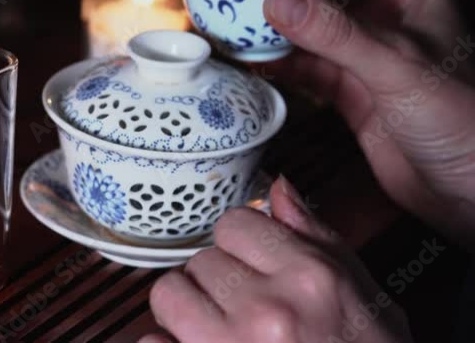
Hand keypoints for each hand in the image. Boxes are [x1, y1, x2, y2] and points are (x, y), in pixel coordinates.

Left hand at [142, 177, 412, 342]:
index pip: (234, 224)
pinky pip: (151, 341)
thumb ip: (316, 237)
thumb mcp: (364, 295)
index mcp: (309, 278)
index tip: (252, 265)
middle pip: (201, 260)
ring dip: (185, 310)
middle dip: (216, 282)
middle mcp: (267, 310)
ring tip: (217, 329)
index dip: (241, 244)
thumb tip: (277, 188)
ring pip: (168, 294)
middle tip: (243, 310)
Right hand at [214, 0, 474, 247]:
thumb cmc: (468, 122)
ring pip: (299, 25)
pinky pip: (300, 65)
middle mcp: (381, 13)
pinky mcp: (348, 90)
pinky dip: (270, 62)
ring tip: (216, 13)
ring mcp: (362, 52)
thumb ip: (338, 34)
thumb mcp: (399, 68)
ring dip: (260, 22)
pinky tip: (241, 58)